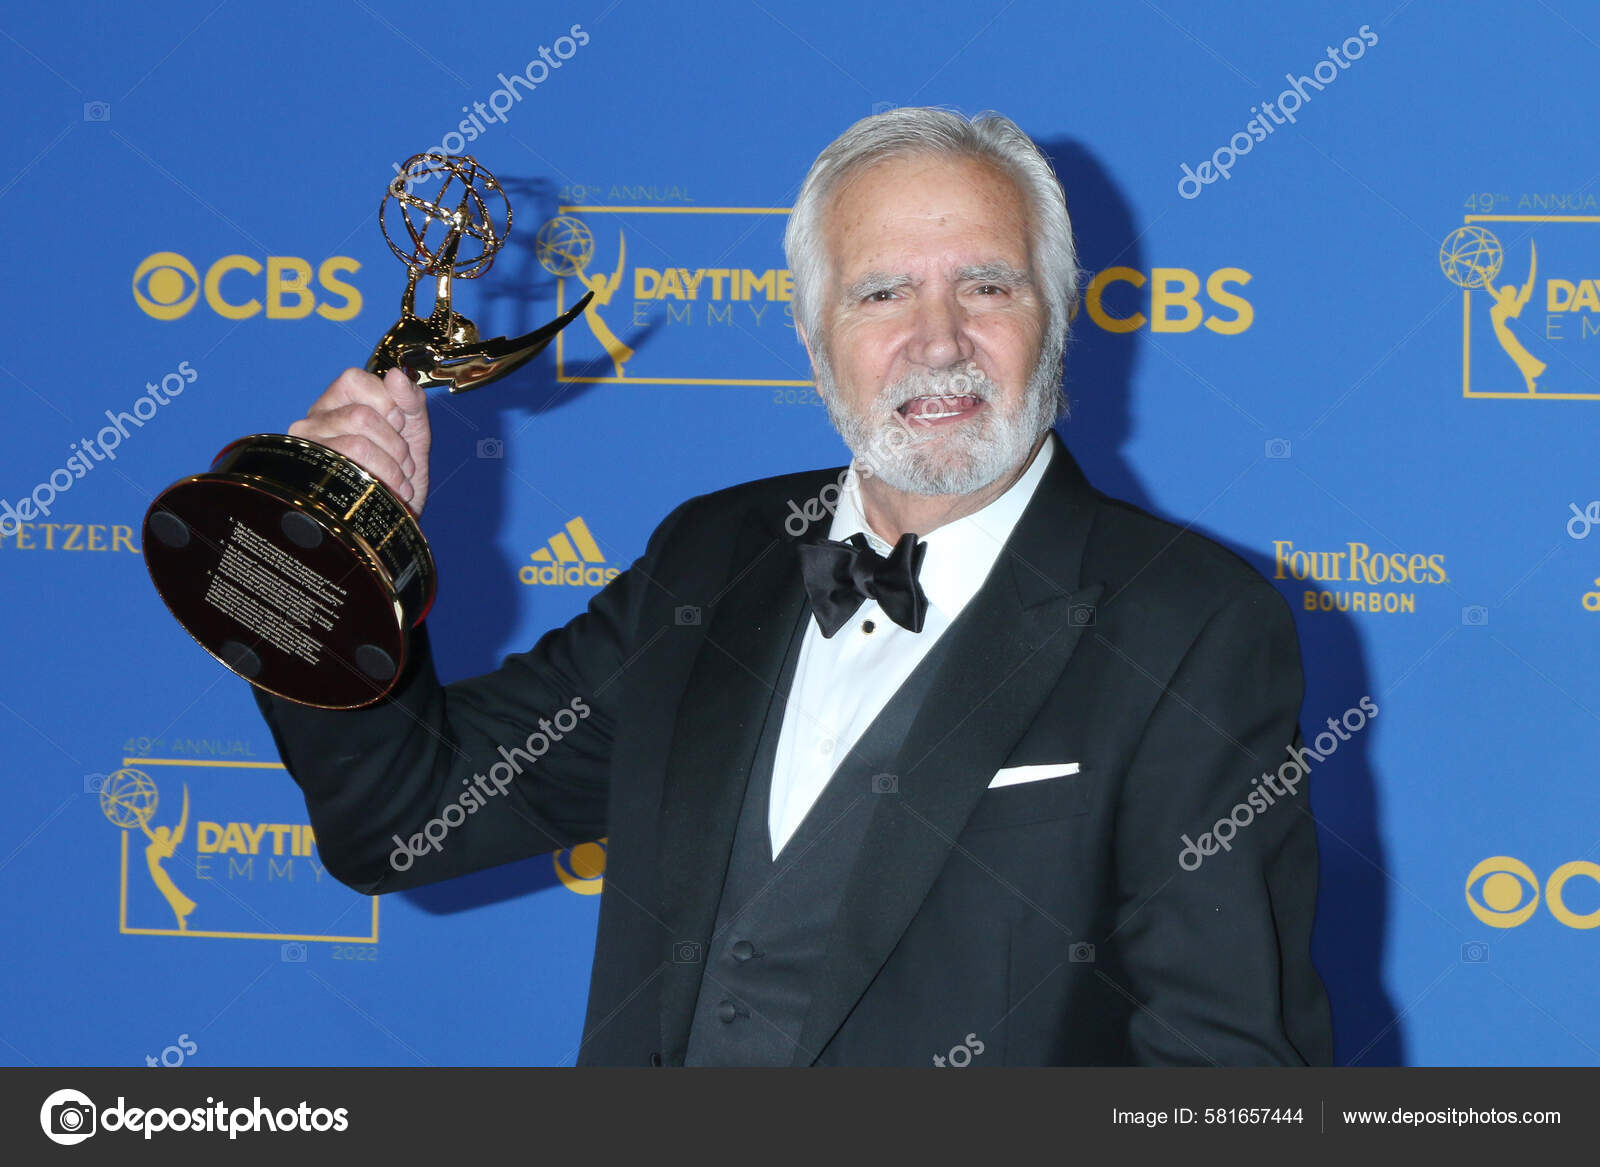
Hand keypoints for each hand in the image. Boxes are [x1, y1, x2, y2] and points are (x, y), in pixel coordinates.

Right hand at [287, 367, 431, 514]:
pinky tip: (390, 490)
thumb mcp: (414, 426)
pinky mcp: (312, 475)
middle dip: (395, 443)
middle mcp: (316, 419)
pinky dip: (381, 478)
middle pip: (360, 416)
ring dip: (391, 465)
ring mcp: (310, 448)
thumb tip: (396, 375)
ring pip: (356, 444)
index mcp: (338, 401)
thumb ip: (411, 399)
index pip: (354, 380)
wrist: (397, 511)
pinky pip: (350, 468)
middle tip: (404, 461)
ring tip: (399, 478)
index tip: (400, 424)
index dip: (386, 402)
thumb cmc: (402, 466)